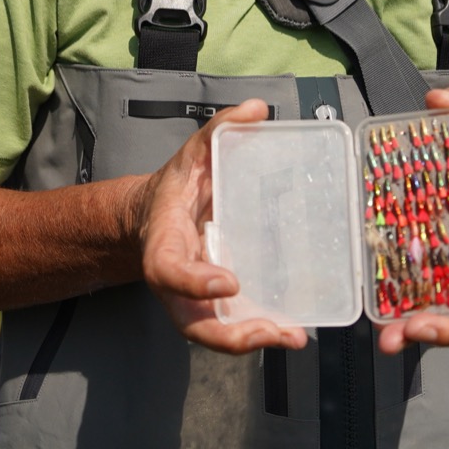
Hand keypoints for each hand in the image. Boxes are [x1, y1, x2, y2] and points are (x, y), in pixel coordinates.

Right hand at [136, 98, 309, 354]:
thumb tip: (255, 108)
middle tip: (272, 329)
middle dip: (232, 333)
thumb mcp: (192, 155)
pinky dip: (260, 332)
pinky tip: (293, 329)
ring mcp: (193, 301)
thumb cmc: (176, 189)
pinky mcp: (214, 306)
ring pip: (216, 334)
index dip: (196, 283)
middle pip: (194, 323)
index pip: (170, 271)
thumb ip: (219, 131)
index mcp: (164, 246)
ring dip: (253, 339)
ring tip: (292, 335)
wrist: (155, 216)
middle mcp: (176, 283)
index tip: (229, 282)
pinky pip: (233, 326)